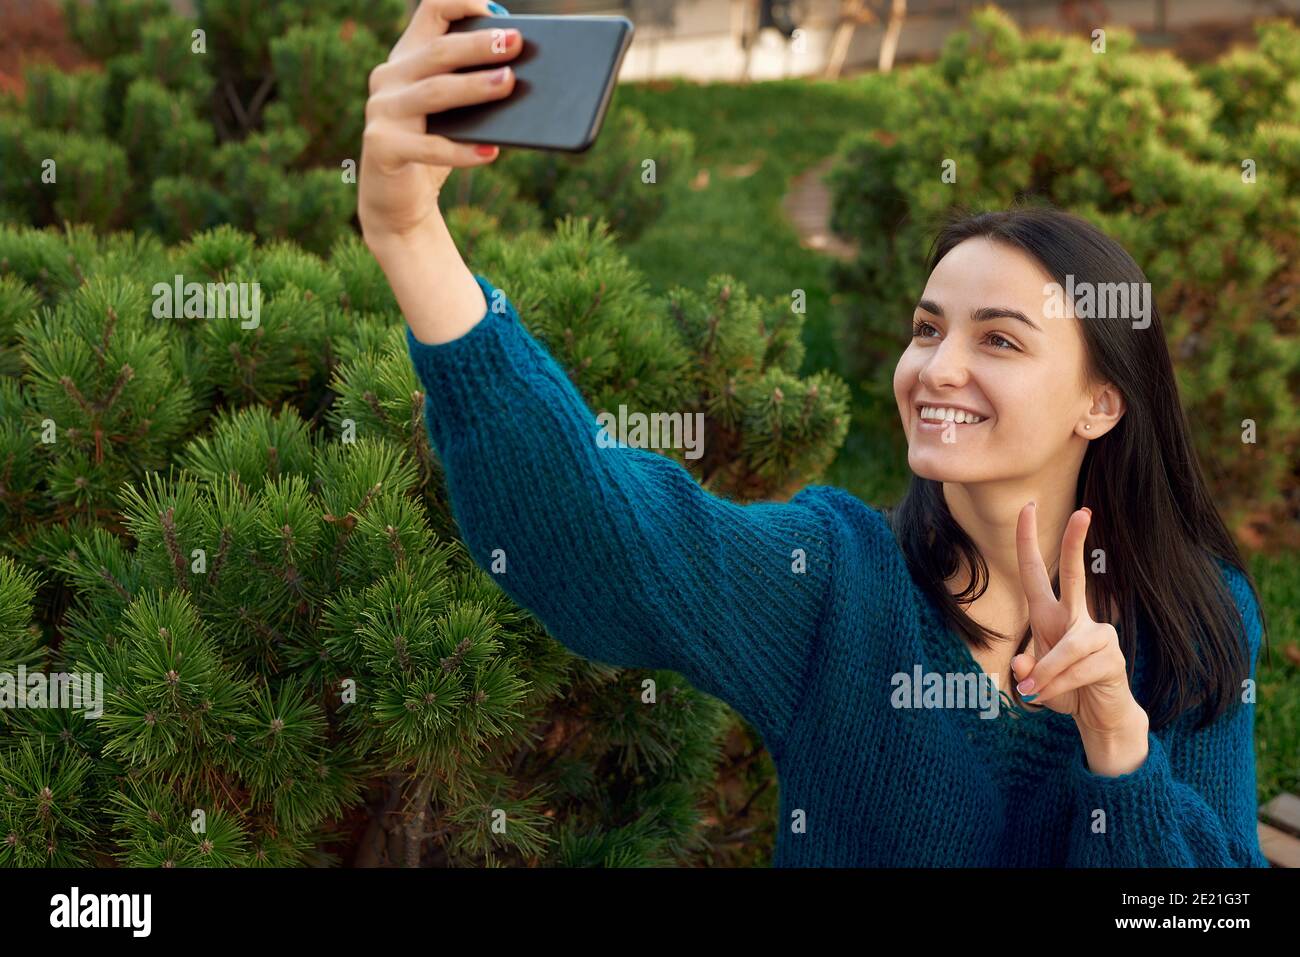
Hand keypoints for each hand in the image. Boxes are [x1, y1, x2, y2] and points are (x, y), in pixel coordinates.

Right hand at [358, 0, 520, 240]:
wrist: (398, 204)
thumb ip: (474, 90)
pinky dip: (462, 151)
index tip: (498, 13)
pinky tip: (491, 152)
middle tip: (515, 42)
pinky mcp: (381, 147)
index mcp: (407, 58)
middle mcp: (388, 77)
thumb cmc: (433, 151)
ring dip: (474, 87)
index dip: (463, 4)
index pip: (431, 12)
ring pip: (434, 92)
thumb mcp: (455, 115)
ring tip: (510, 83)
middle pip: (438, 52)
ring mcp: (381, 111)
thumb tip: (523, 79)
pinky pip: (429, 147)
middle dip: (479, 45)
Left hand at [1010, 502, 1145, 741]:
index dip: (1028, 541)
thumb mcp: (1036, 680)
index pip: (1036, 572)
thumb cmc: (1065, 690)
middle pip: (1076, 576)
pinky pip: (1078, 670)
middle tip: (1083, 511)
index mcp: (1050, 614)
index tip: (1028, 506)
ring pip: (1068, 647)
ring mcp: (1098, 635)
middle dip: (1075, 544)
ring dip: (1048, 673)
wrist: (1098, 716)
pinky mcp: (1112, 658)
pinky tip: (1055, 697)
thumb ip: (1026, 669)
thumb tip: (1021, 662)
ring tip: (1032, 691)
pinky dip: (1060, 686)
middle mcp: (1075, 618)